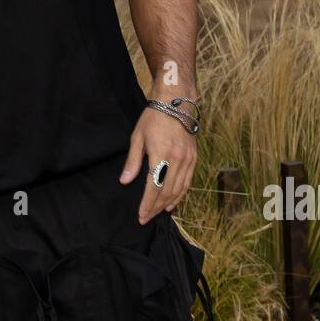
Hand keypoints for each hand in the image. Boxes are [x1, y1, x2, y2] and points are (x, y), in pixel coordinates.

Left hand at [120, 104, 197, 224]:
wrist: (176, 102)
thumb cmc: (153, 118)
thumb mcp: (138, 137)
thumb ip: (133, 161)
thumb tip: (125, 181)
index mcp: (161, 154)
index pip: (154, 187)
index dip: (147, 204)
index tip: (141, 215)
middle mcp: (177, 159)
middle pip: (167, 192)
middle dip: (156, 207)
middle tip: (146, 218)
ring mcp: (188, 159)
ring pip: (179, 189)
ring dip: (168, 204)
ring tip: (157, 213)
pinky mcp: (194, 158)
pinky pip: (188, 182)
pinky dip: (180, 195)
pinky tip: (172, 203)